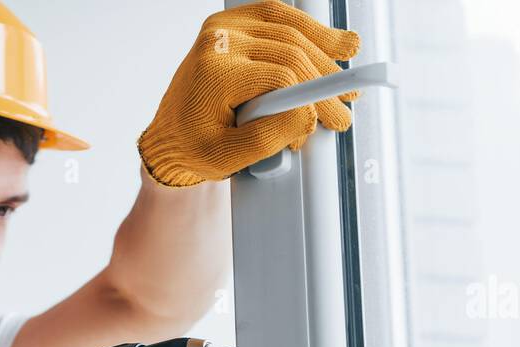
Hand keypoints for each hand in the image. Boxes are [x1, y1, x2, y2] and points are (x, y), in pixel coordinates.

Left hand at [138, 0, 360, 187]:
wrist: (169, 137)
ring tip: (350, 54)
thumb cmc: (194, 148)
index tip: (333, 120)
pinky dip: (304, 27)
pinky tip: (327, 39)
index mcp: (213, 74)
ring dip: (322, 42)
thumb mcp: (227, 158)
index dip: (314, 98)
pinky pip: (275, 16)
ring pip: (286, 26)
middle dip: (323, 78)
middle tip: (345, 105)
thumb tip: (308, 114)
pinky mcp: (230, 25)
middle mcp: (216, 42)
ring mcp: (222, 28)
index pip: (280, 76)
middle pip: (288, 49)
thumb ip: (266, 138)